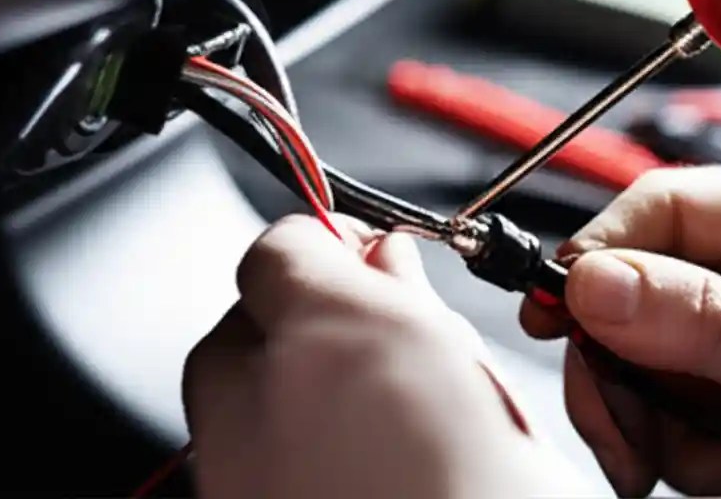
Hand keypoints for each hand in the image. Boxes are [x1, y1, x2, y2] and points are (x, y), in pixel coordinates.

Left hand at [184, 214, 589, 498]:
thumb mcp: (492, 398)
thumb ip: (420, 317)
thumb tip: (388, 273)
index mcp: (338, 340)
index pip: (282, 245)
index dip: (324, 249)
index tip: (361, 267)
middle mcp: (260, 402)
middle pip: (241, 324)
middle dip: (297, 324)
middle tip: (369, 349)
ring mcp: (233, 471)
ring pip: (228, 400)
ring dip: (281, 393)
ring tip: (365, 430)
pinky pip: (234, 464)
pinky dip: (275, 457)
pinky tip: (344, 480)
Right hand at [521, 166, 720, 495]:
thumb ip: (703, 325)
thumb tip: (594, 281)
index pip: (658, 208)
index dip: (597, 257)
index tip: (557, 316)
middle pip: (628, 293)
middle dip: (622, 372)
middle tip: (626, 434)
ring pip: (632, 361)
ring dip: (657, 426)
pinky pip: (657, 411)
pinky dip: (682, 455)